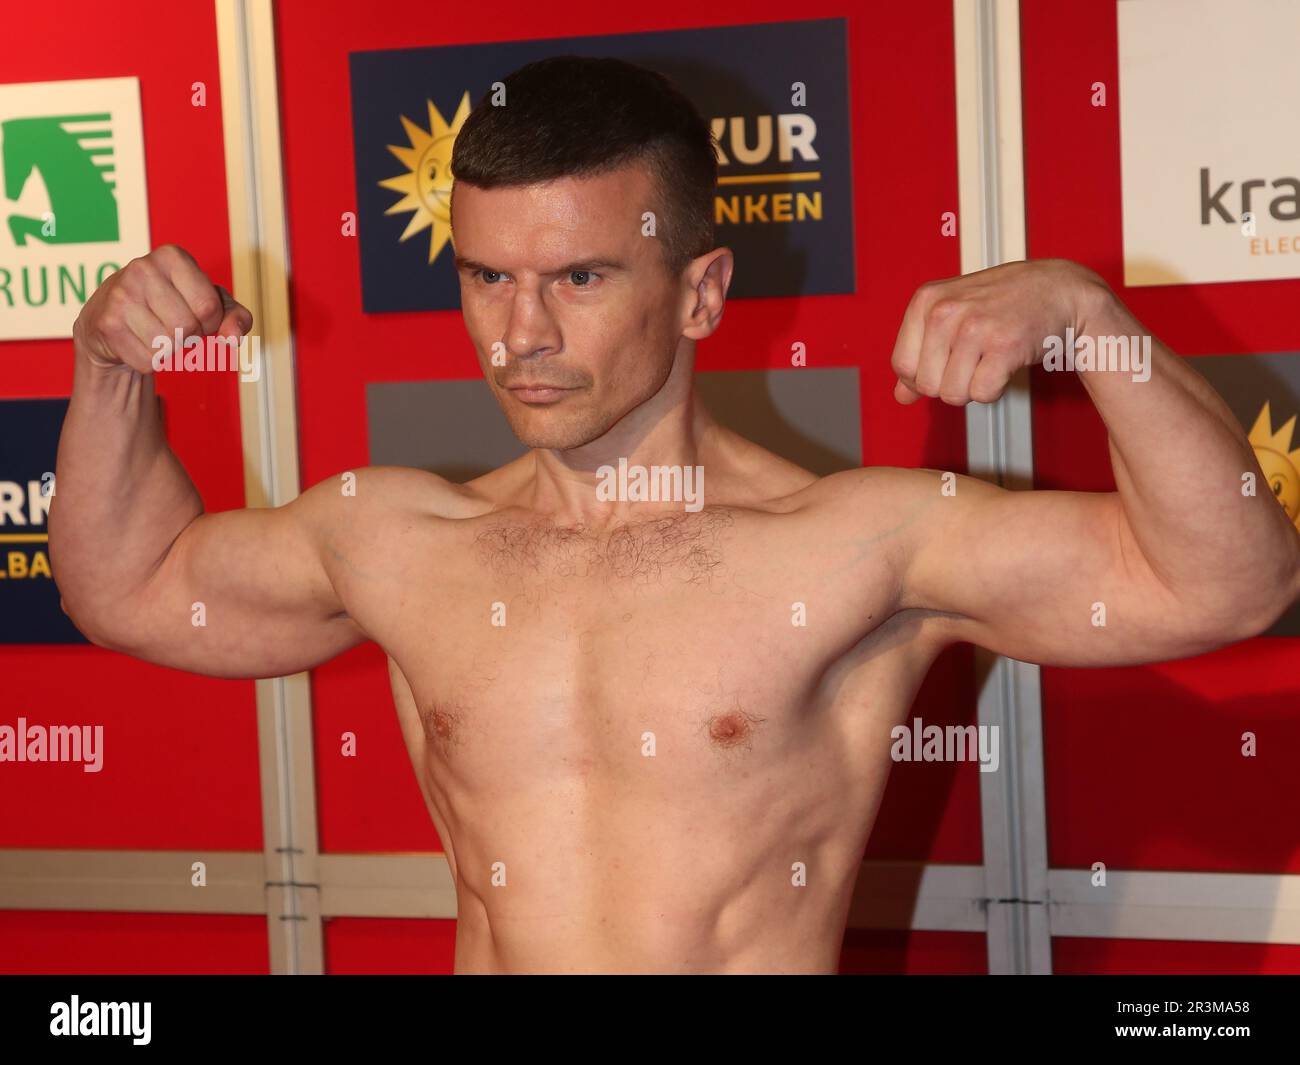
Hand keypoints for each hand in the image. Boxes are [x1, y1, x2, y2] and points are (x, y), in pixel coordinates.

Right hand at [73, 244, 252, 373]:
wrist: (111, 317)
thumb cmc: (170, 305)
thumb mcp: (210, 302)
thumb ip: (236, 317)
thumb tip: (233, 338)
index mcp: (172, 256)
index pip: (209, 307)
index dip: (210, 322)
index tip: (195, 314)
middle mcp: (142, 268)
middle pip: (188, 327)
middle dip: (189, 336)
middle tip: (172, 325)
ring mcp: (121, 295)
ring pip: (168, 346)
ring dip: (169, 349)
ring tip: (154, 331)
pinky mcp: (107, 323)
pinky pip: (148, 361)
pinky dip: (150, 361)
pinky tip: (137, 341)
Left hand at [890, 259, 1109, 404]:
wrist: (1058, 290)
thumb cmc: (1002, 303)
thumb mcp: (952, 316)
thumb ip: (921, 354)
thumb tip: (900, 396)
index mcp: (925, 300)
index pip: (902, 365)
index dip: (923, 377)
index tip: (946, 364)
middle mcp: (945, 310)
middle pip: (927, 385)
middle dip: (950, 384)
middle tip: (974, 360)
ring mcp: (974, 327)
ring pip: (953, 394)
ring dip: (973, 388)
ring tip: (989, 360)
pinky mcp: (1004, 345)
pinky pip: (982, 394)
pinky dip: (994, 390)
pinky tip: (1004, 365)